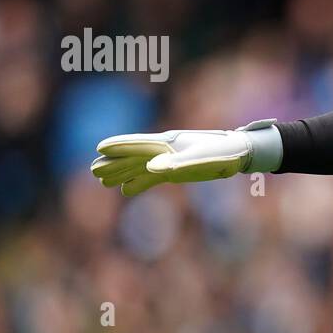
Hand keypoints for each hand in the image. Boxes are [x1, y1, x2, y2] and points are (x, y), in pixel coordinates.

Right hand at [90, 119, 280, 195]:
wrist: (239, 153)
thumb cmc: (222, 153)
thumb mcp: (202, 160)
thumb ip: (177, 164)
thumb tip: (151, 168)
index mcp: (169, 142)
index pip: (138, 144)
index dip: (119, 146)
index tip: (99, 148)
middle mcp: (165, 149)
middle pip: (133, 156)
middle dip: (113, 163)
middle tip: (92, 170)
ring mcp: (170, 159)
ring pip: (140, 166)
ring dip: (122, 172)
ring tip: (102, 181)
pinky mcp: (178, 169)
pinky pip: (152, 177)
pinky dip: (139, 182)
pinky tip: (127, 190)